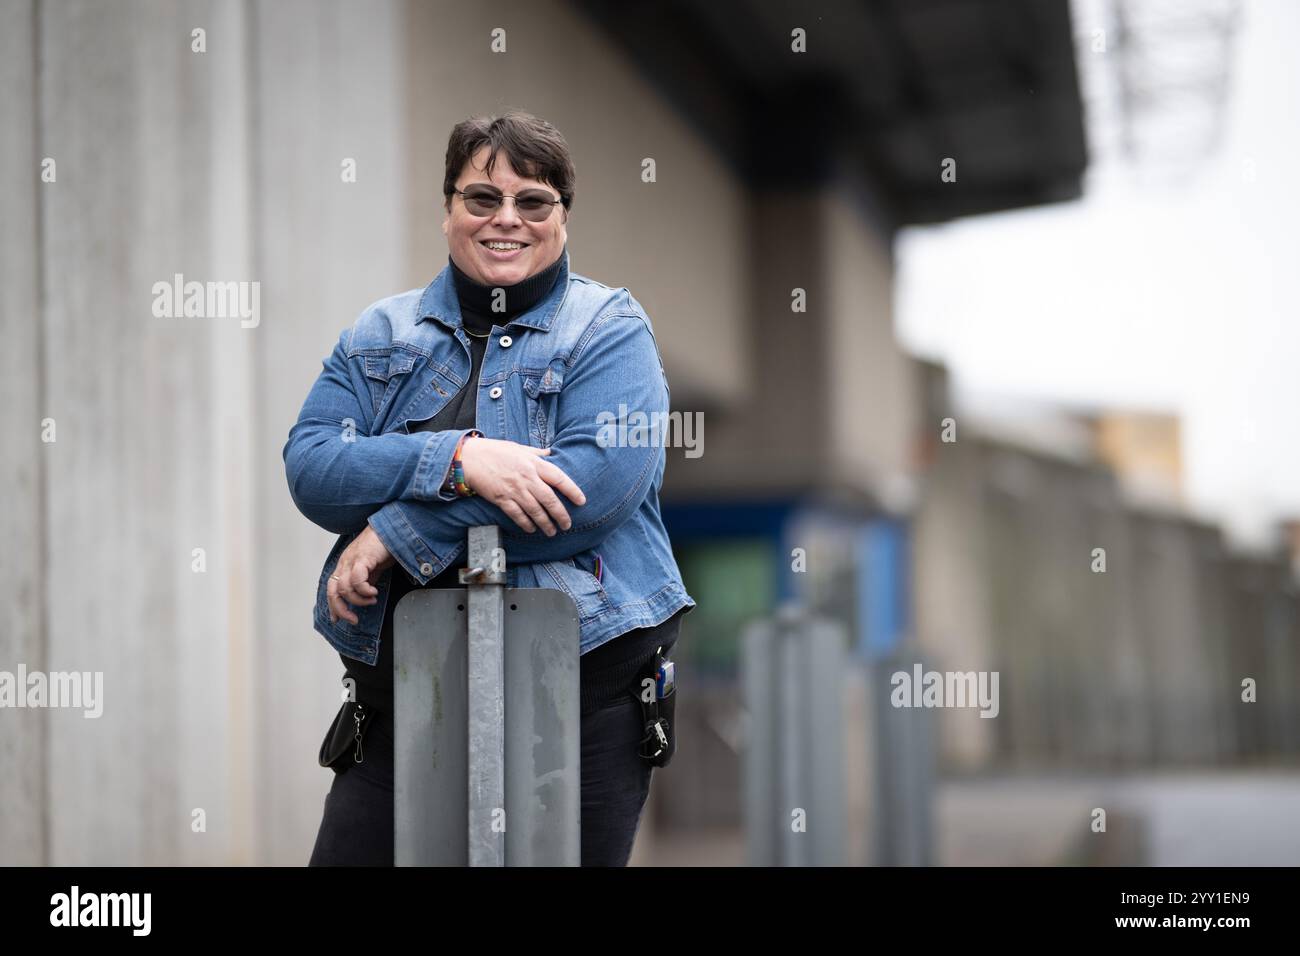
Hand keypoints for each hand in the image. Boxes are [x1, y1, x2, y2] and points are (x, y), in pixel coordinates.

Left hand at [328, 525, 396, 625]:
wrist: (393, 527)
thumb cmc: (384, 545)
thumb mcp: (373, 567)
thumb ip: (367, 579)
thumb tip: (365, 595)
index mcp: (345, 565)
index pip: (332, 589)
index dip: (333, 606)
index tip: (337, 619)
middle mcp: (344, 563)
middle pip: (333, 591)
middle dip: (341, 609)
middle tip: (353, 619)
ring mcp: (352, 560)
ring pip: (345, 589)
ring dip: (359, 600)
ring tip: (372, 601)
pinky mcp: (362, 558)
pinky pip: (357, 580)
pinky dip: (365, 591)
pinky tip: (374, 592)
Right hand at [457, 436, 585, 535]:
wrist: (468, 458)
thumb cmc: (494, 451)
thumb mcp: (519, 447)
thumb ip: (536, 453)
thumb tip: (551, 453)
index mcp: (533, 463)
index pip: (559, 478)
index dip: (572, 491)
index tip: (581, 501)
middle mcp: (526, 478)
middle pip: (549, 500)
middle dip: (561, 515)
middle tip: (567, 525)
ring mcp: (514, 490)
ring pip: (535, 511)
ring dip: (545, 523)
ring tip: (552, 531)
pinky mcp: (501, 499)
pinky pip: (517, 515)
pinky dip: (526, 524)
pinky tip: (532, 529)